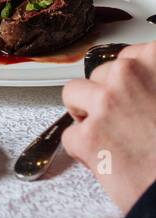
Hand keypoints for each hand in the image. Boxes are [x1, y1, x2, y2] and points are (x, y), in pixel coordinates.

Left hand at [62, 42, 155, 213]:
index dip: (129, 80)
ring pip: (73, 94)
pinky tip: (107, 160)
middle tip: (127, 121)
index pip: (130, 56)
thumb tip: (146, 84)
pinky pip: (70, 135)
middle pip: (99, 74)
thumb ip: (155, 83)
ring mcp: (104, 103)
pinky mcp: (86, 136)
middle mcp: (128, 74)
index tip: (134, 93)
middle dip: (106, 95)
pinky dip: (82, 149)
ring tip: (110, 137)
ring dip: (85, 114)